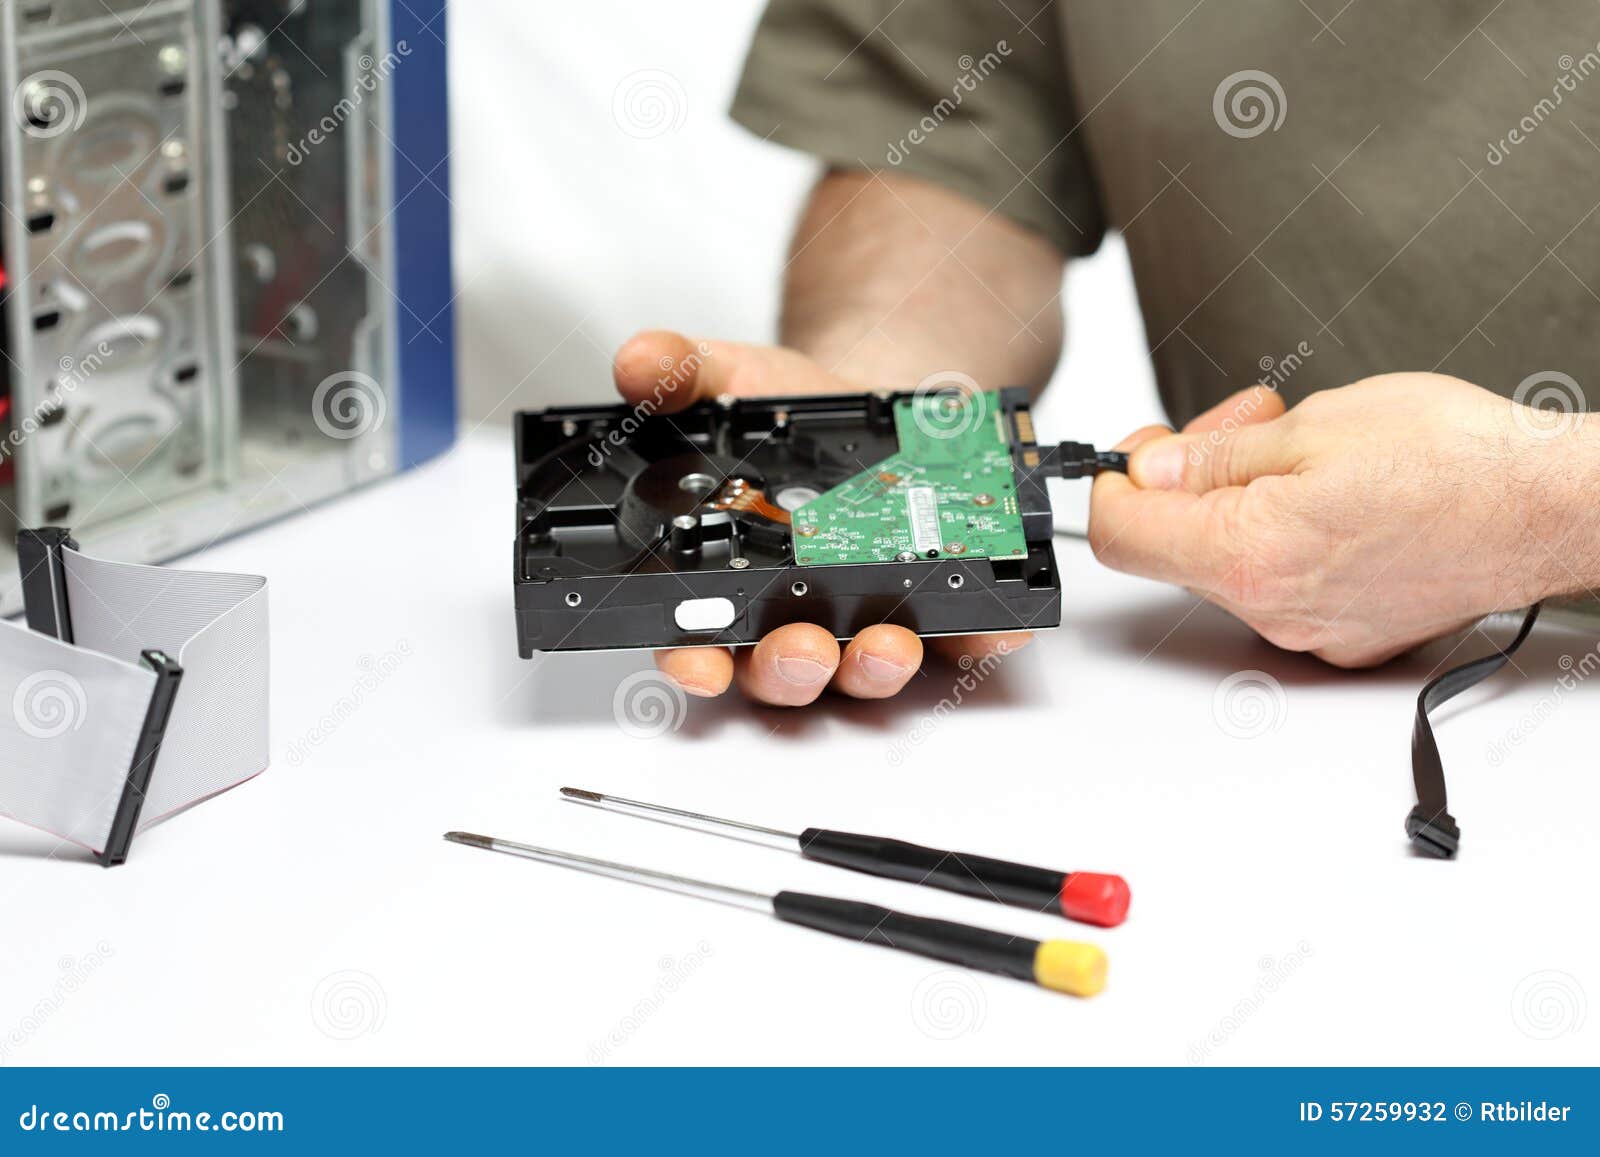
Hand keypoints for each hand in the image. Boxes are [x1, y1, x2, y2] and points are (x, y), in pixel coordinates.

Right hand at [612, 330, 1029, 703]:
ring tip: (886, 642)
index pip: (694, 642)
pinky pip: (956, 638)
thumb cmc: (791, 411)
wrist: (872, 400)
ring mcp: (861, 619)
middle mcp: (788, 615)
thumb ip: (679, 372)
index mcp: (724, 581)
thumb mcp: (731, 379)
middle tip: (803, 647)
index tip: (701, 664)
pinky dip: (975, 635)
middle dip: (790, 670)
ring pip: (860, 673)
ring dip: (872, 669)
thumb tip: (637, 360)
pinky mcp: (934, 607)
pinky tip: (991, 619)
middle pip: (779, 673)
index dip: (692, 663)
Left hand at [1088, 373, 1596, 666]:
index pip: (1119, 535)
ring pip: (1230, 562)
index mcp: (1247, 554)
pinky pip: (1282, 584)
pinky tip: (1331, 497)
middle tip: (1243, 424)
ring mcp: (1311, 631)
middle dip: (1189, 476)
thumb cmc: (1455, 460)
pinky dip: (1284, 537)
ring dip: (1240, 502)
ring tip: (1302, 451)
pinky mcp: (1349, 635)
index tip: (1136, 451)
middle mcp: (1272, 609)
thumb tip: (1149, 468)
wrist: (1551, 507)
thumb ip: (1211, 457)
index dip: (1113, 482)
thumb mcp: (1312, 424)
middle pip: (1176, 546)